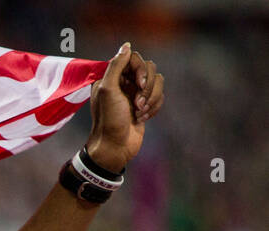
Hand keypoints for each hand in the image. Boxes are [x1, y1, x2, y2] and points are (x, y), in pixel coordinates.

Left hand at [85, 42, 163, 172]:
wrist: (115, 147)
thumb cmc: (109, 119)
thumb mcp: (108, 90)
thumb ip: (116, 66)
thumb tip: (126, 45)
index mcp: (112, 77)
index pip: (134, 58)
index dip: (140, 69)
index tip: (137, 84)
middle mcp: (124, 82)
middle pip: (149, 68)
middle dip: (146, 87)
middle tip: (136, 103)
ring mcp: (135, 94)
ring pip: (158, 82)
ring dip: (151, 99)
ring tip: (138, 113)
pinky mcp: (145, 104)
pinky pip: (160, 96)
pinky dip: (154, 107)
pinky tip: (142, 119)